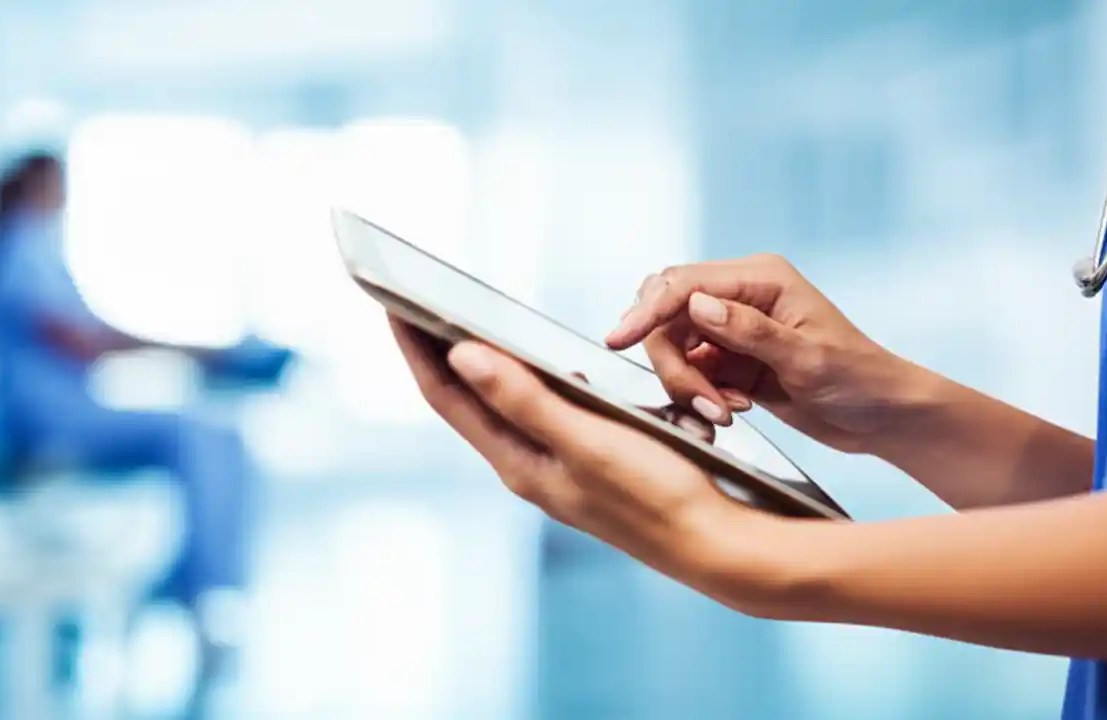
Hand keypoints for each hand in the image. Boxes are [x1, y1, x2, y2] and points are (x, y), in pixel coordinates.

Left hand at [388, 316, 794, 611]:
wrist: (715, 544)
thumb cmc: (659, 494)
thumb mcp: (587, 441)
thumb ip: (524, 400)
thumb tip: (461, 355)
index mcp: (518, 461)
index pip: (447, 396)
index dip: (415, 347)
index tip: (390, 301)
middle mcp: (526, 465)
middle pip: (464, 399)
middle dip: (434, 350)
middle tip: (413, 301)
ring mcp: (553, 465)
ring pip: (499, 405)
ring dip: (476, 363)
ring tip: (457, 322)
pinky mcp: (582, 461)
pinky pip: (536, 412)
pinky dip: (524, 379)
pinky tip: (534, 362)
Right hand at [606, 254, 924, 453]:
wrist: (882, 417)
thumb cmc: (859, 380)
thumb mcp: (807, 357)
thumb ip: (748, 331)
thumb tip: (696, 305)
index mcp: (760, 279)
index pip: (683, 285)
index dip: (647, 311)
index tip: (618, 339)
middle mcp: (740, 297)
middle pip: (668, 315)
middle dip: (671, 361)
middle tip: (702, 403)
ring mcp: (731, 329)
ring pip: (673, 347)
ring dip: (688, 385)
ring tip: (725, 413)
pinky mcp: (729, 360)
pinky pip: (689, 372)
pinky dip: (699, 396)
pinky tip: (731, 411)